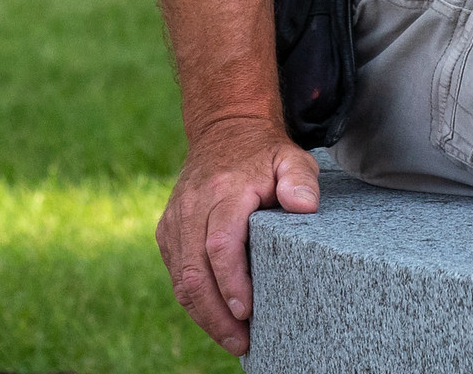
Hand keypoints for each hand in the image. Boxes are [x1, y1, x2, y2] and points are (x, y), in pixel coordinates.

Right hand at [155, 115, 318, 355]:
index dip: (231, 282)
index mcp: (223, 191)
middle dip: (216, 315)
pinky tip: (216, 317)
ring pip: (181, 280)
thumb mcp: (291, 156)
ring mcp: (175, 221)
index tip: (247, 311)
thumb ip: (300, 179)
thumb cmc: (264, 153)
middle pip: (195, 273)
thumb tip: (305, 207)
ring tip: (233, 339)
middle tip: (242, 342)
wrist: (225, 130)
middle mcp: (192, 208)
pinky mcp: (167, 232)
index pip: (220, 244)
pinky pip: (177, 274)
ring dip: (204, 316)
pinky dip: (194, 300)